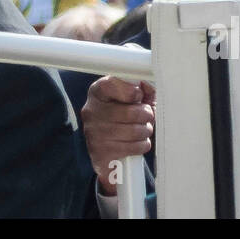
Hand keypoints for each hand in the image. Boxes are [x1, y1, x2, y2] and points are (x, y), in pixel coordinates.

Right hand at [83, 76, 155, 194]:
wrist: (109, 147)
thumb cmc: (122, 118)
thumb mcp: (132, 99)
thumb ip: (143, 91)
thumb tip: (147, 87)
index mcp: (97, 92)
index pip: (110, 85)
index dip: (130, 91)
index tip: (139, 96)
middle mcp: (91, 111)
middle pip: (129, 112)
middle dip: (146, 115)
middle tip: (148, 116)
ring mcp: (93, 133)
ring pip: (133, 131)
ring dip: (145, 131)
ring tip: (143, 130)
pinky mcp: (100, 153)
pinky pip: (132, 147)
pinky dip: (141, 145)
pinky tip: (138, 142)